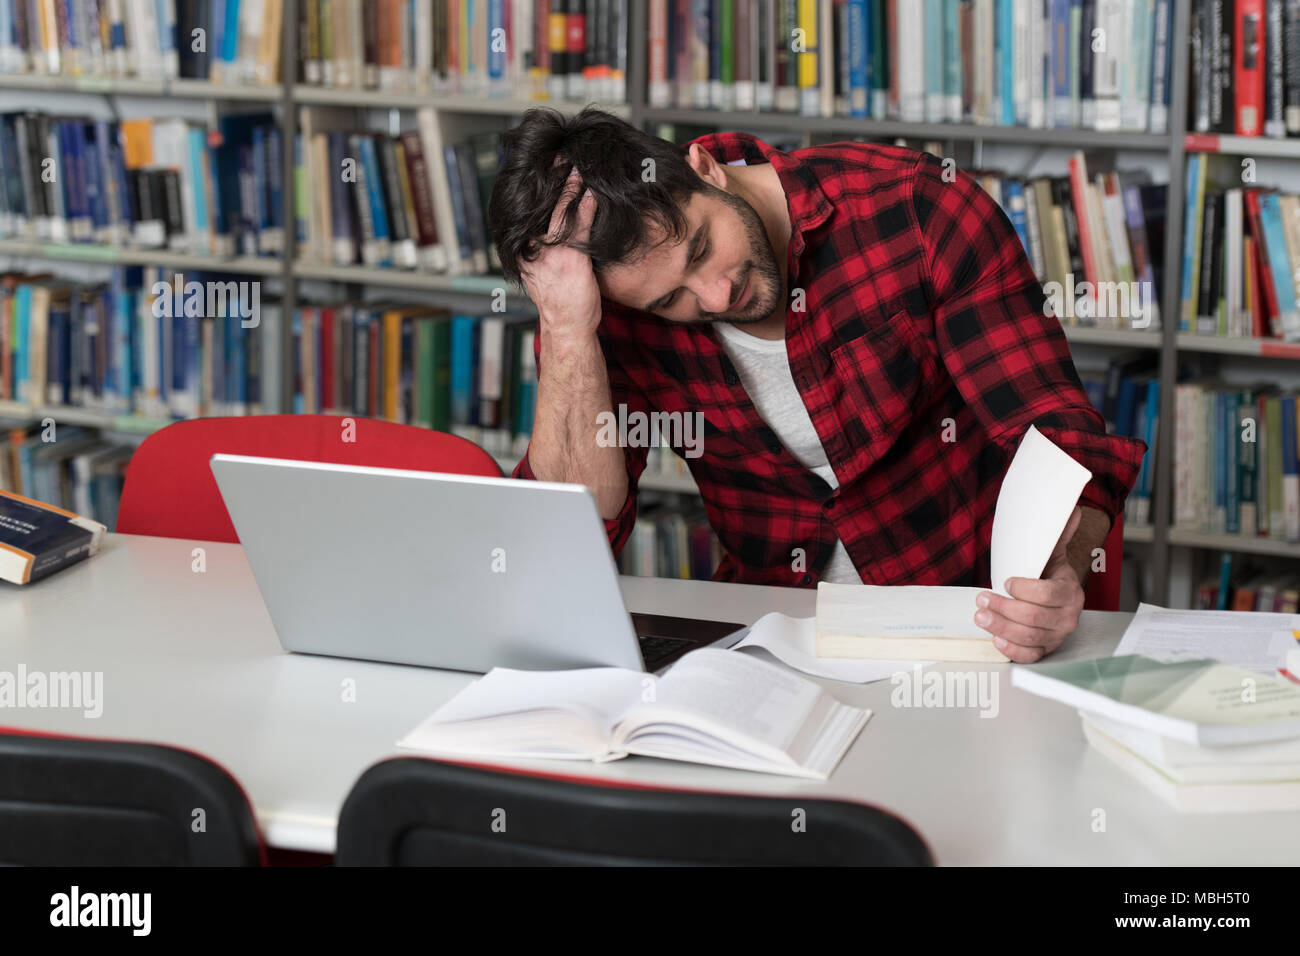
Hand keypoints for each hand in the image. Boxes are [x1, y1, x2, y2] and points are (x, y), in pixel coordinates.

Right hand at [519, 167, 601, 339]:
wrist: (566, 326)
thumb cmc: (561, 301)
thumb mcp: (544, 272)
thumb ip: (544, 250)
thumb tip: (551, 231)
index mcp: (524, 250)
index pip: (528, 211)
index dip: (535, 188)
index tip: (543, 166)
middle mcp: (533, 248)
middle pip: (539, 205)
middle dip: (549, 179)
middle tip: (557, 154)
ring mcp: (551, 252)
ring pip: (558, 210)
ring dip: (568, 185)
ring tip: (575, 165)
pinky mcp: (570, 258)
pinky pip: (578, 225)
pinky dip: (584, 205)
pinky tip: (590, 191)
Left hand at [973, 506, 1084, 662]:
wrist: (1053, 596)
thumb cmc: (1047, 574)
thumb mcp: (1051, 553)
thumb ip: (1056, 534)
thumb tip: (1069, 509)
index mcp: (1070, 591)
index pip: (1049, 594)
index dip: (1025, 589)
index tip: (1005, 581)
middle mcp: (1068, 617)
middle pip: (1034, 617)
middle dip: (1004, 607)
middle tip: (981, 598)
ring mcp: (1057, 636)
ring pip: (1029, 636)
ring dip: (1000, 626)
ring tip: (980, 615)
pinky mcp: (1045, 650)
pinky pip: (1030, 656)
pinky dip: (1012, 649)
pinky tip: (995, 639)